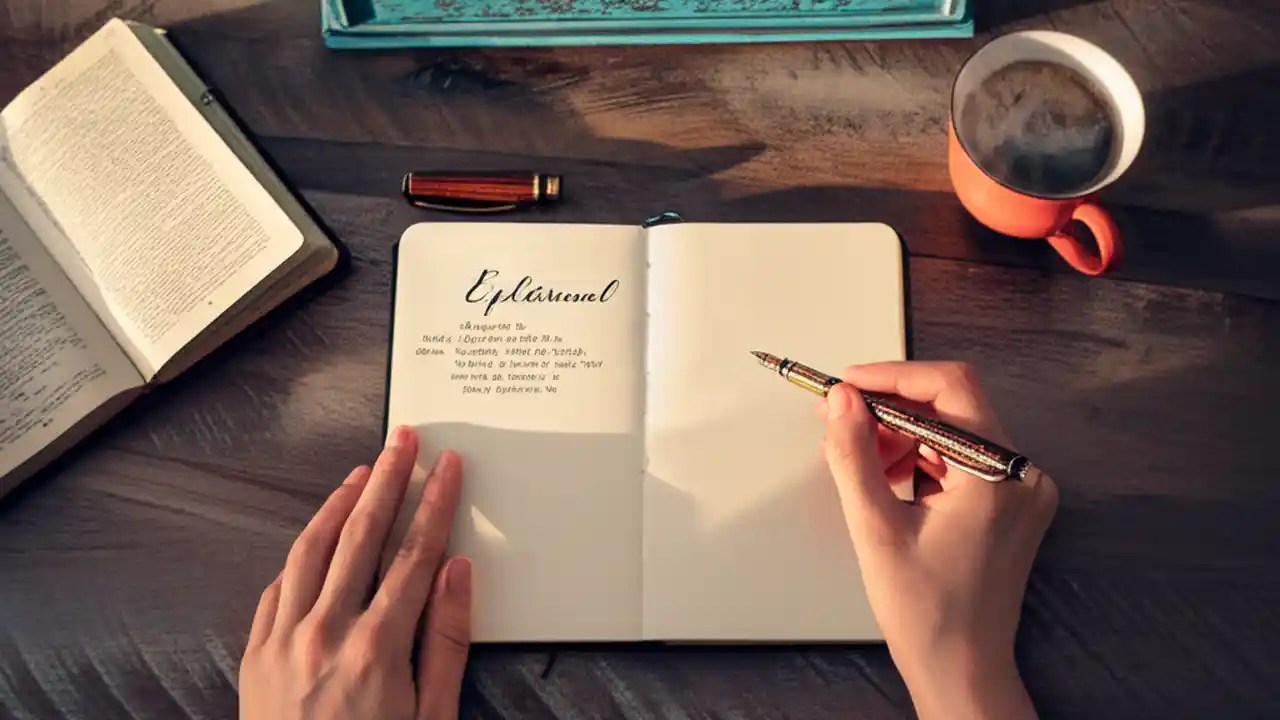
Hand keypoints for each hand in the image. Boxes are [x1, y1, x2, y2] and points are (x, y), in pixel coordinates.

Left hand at [239, 426, 470, 719]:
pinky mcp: (254, 657)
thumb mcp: (433, 718)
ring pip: (310, 550)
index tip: (447, 466)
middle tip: (404, 439)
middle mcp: (324, 633)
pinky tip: (315, 538)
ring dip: (338, 503)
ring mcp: (282, 642)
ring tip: (363, 471)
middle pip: (361, 535)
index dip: (434, 503)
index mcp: (377, 648)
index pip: (414, 553)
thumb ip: (447, 641)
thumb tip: (457, 572)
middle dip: (388, 479)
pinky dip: (299, 553)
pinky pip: (276, 586)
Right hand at [820, 362, 1057, 719]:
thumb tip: (841, 401)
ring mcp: (1021, 490)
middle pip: (952, 407)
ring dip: (903, 437)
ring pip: (954, 431)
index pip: (950, 387)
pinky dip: (921, 459)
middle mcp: (1021, 476)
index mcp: (997, 477)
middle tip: (843, 426)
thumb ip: (854, 455)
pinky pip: (962, 458)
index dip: (893, 376)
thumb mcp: (875, 528)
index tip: (850, 384)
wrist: (961, 667)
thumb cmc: (927, 614)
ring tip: (864, 467)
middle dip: (891, 411)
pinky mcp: (1010, 503)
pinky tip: (889, 483)